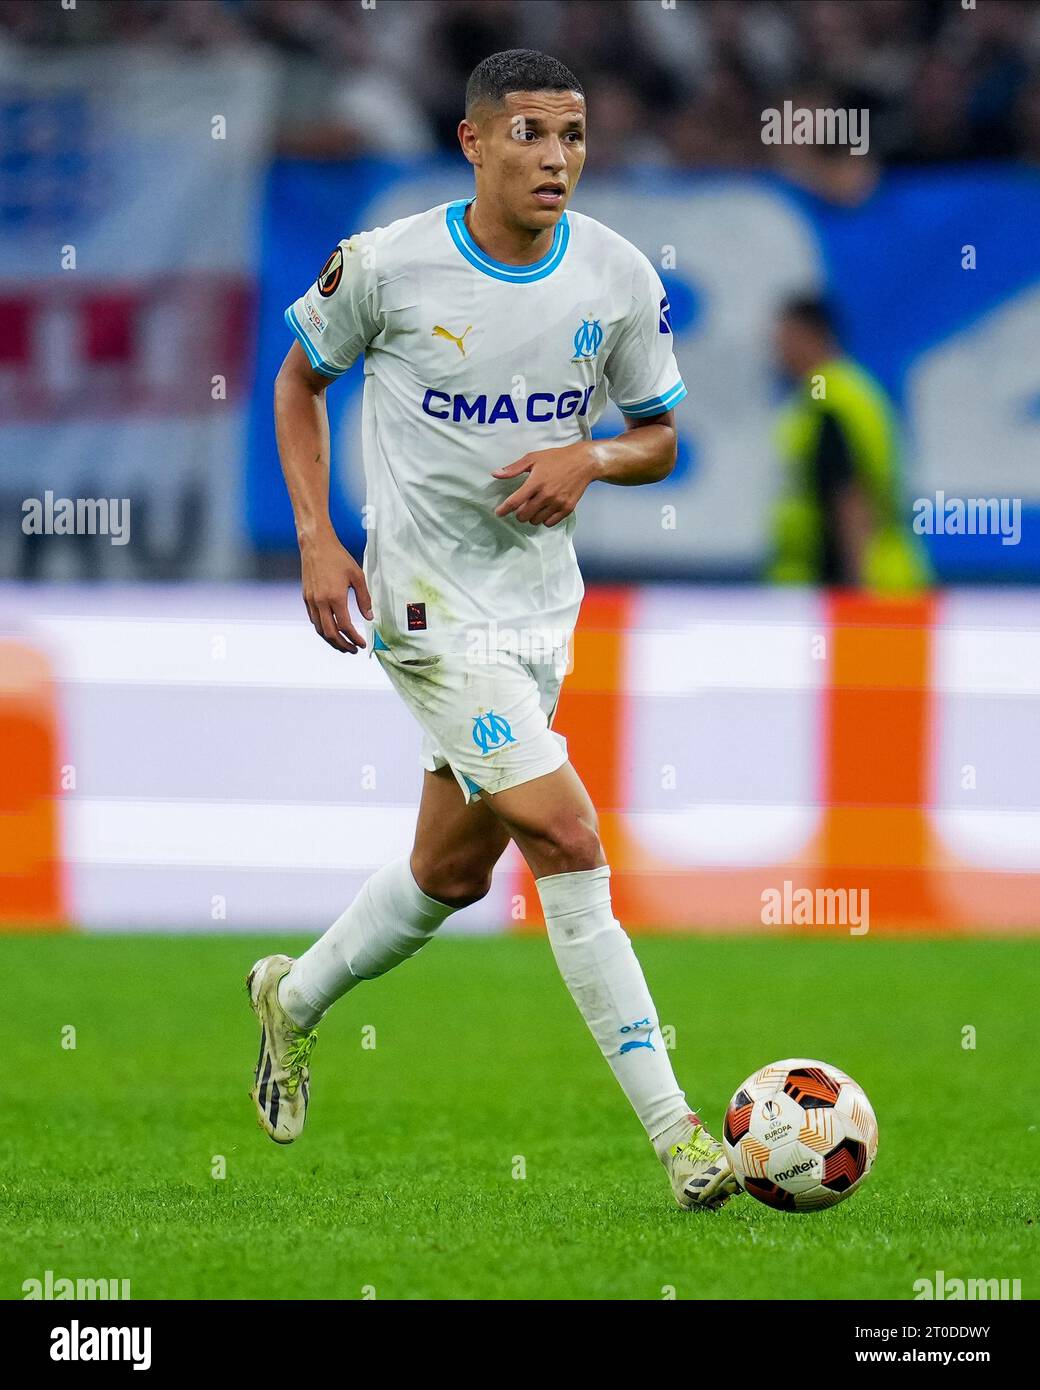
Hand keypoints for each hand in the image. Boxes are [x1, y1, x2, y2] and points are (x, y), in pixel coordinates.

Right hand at [300, 531, 372, 652]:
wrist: (316, 545)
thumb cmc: (338, 558)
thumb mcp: (357, 576)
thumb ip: (364, 598)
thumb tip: (369, 617)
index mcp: (335, 597)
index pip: (345, 626)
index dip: (354, 638)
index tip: (362, 644)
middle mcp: (321, 602)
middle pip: (331, 633)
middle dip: (342, 645)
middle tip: (352, 650)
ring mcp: (311, 601)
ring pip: (320, 629)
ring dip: (331, 640)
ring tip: (343, 644)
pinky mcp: (306, 598)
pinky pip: (313, 620)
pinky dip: (322, 629)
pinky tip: (331, 630)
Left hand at [492, 442, 599, 526]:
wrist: (583, 462)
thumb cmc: (557, 458)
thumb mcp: (533, 458)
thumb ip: (513, 468)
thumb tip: (495, 474)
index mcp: (535, 482)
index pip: (514, 502)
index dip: (503, 509)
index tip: (498, 513)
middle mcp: (546, 495)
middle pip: (524, 515)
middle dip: (519, 513)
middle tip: (522, 506)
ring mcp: (557, 503)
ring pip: (536, 521)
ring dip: (532, 516)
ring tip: (535, 506)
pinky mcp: (567, 509)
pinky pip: (549, 523)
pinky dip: (544, 519)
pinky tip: (545, 510)